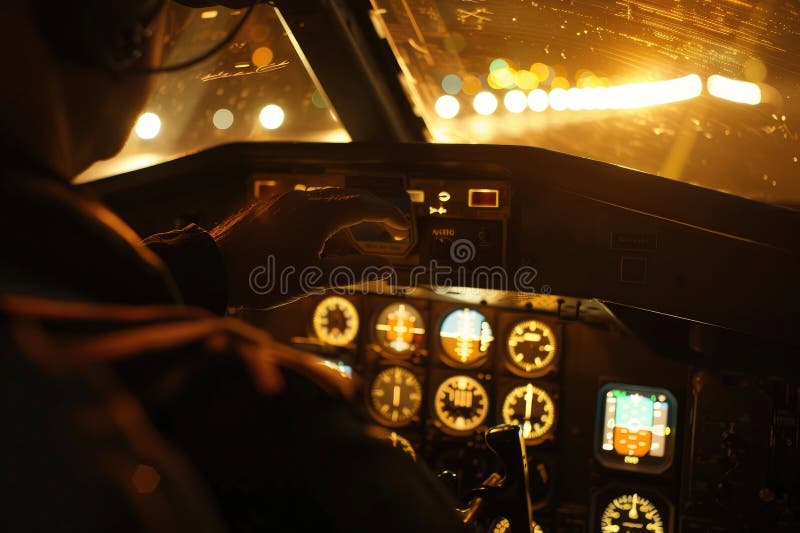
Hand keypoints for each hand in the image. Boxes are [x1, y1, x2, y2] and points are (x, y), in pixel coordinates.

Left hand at [212, 187, 410, 307]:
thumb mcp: (314, 279)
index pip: (366, 206)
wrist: (211, 268)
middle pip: (347, 197)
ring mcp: (282, 201)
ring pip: (324, 201)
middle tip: (388, 227)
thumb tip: (388, 268)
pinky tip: (316, 239)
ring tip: (352, 243)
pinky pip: (304, 206)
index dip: (389, 216)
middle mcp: (302, 200)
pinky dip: (323, 217)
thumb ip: (354, 271)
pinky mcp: (266, 208)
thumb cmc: (264, 277)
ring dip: (346, 216)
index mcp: (319, 214)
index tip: (404, 228)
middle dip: (372, 211)